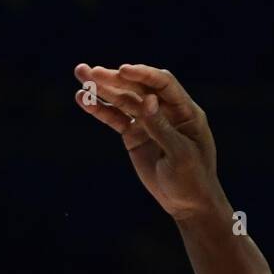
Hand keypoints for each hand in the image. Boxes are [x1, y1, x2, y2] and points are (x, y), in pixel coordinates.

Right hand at [73, 62, 228, 222]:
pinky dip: (99, 109)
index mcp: (185, 111)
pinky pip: (114, 118)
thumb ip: (161, 127)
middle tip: (91, 71)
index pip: (163, 84)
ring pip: (122, 100)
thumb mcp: (180, 155)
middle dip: (114, 79)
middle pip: (137, 88)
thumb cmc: (192, 178)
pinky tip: (83, 99)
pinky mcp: (133, 134)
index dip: (142, 75)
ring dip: (101, 88)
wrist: (187, 203)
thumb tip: (147, 100)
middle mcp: (165, 110)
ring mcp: (147, 121)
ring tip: (81, 74)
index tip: (121, 70)